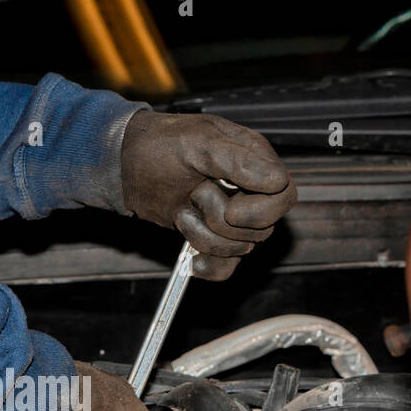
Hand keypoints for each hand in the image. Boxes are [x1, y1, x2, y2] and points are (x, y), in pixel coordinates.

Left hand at [121, 110, 296, 279]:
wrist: (126, 168)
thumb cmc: (159, 147)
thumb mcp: (197, 143)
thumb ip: (237, 159)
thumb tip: (274, 180)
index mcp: (253, 158)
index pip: (283, 194)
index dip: (261, 209)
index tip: (231, 207)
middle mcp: (248, 188)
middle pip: (263, 227)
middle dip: (223, 220)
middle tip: (196, 195)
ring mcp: (232, 215)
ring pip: (241, 248)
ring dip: (206, 235)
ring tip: (184, 209)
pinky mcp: (214, 237)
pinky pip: (227, 266)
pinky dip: (210, 266)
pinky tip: (192, 260)